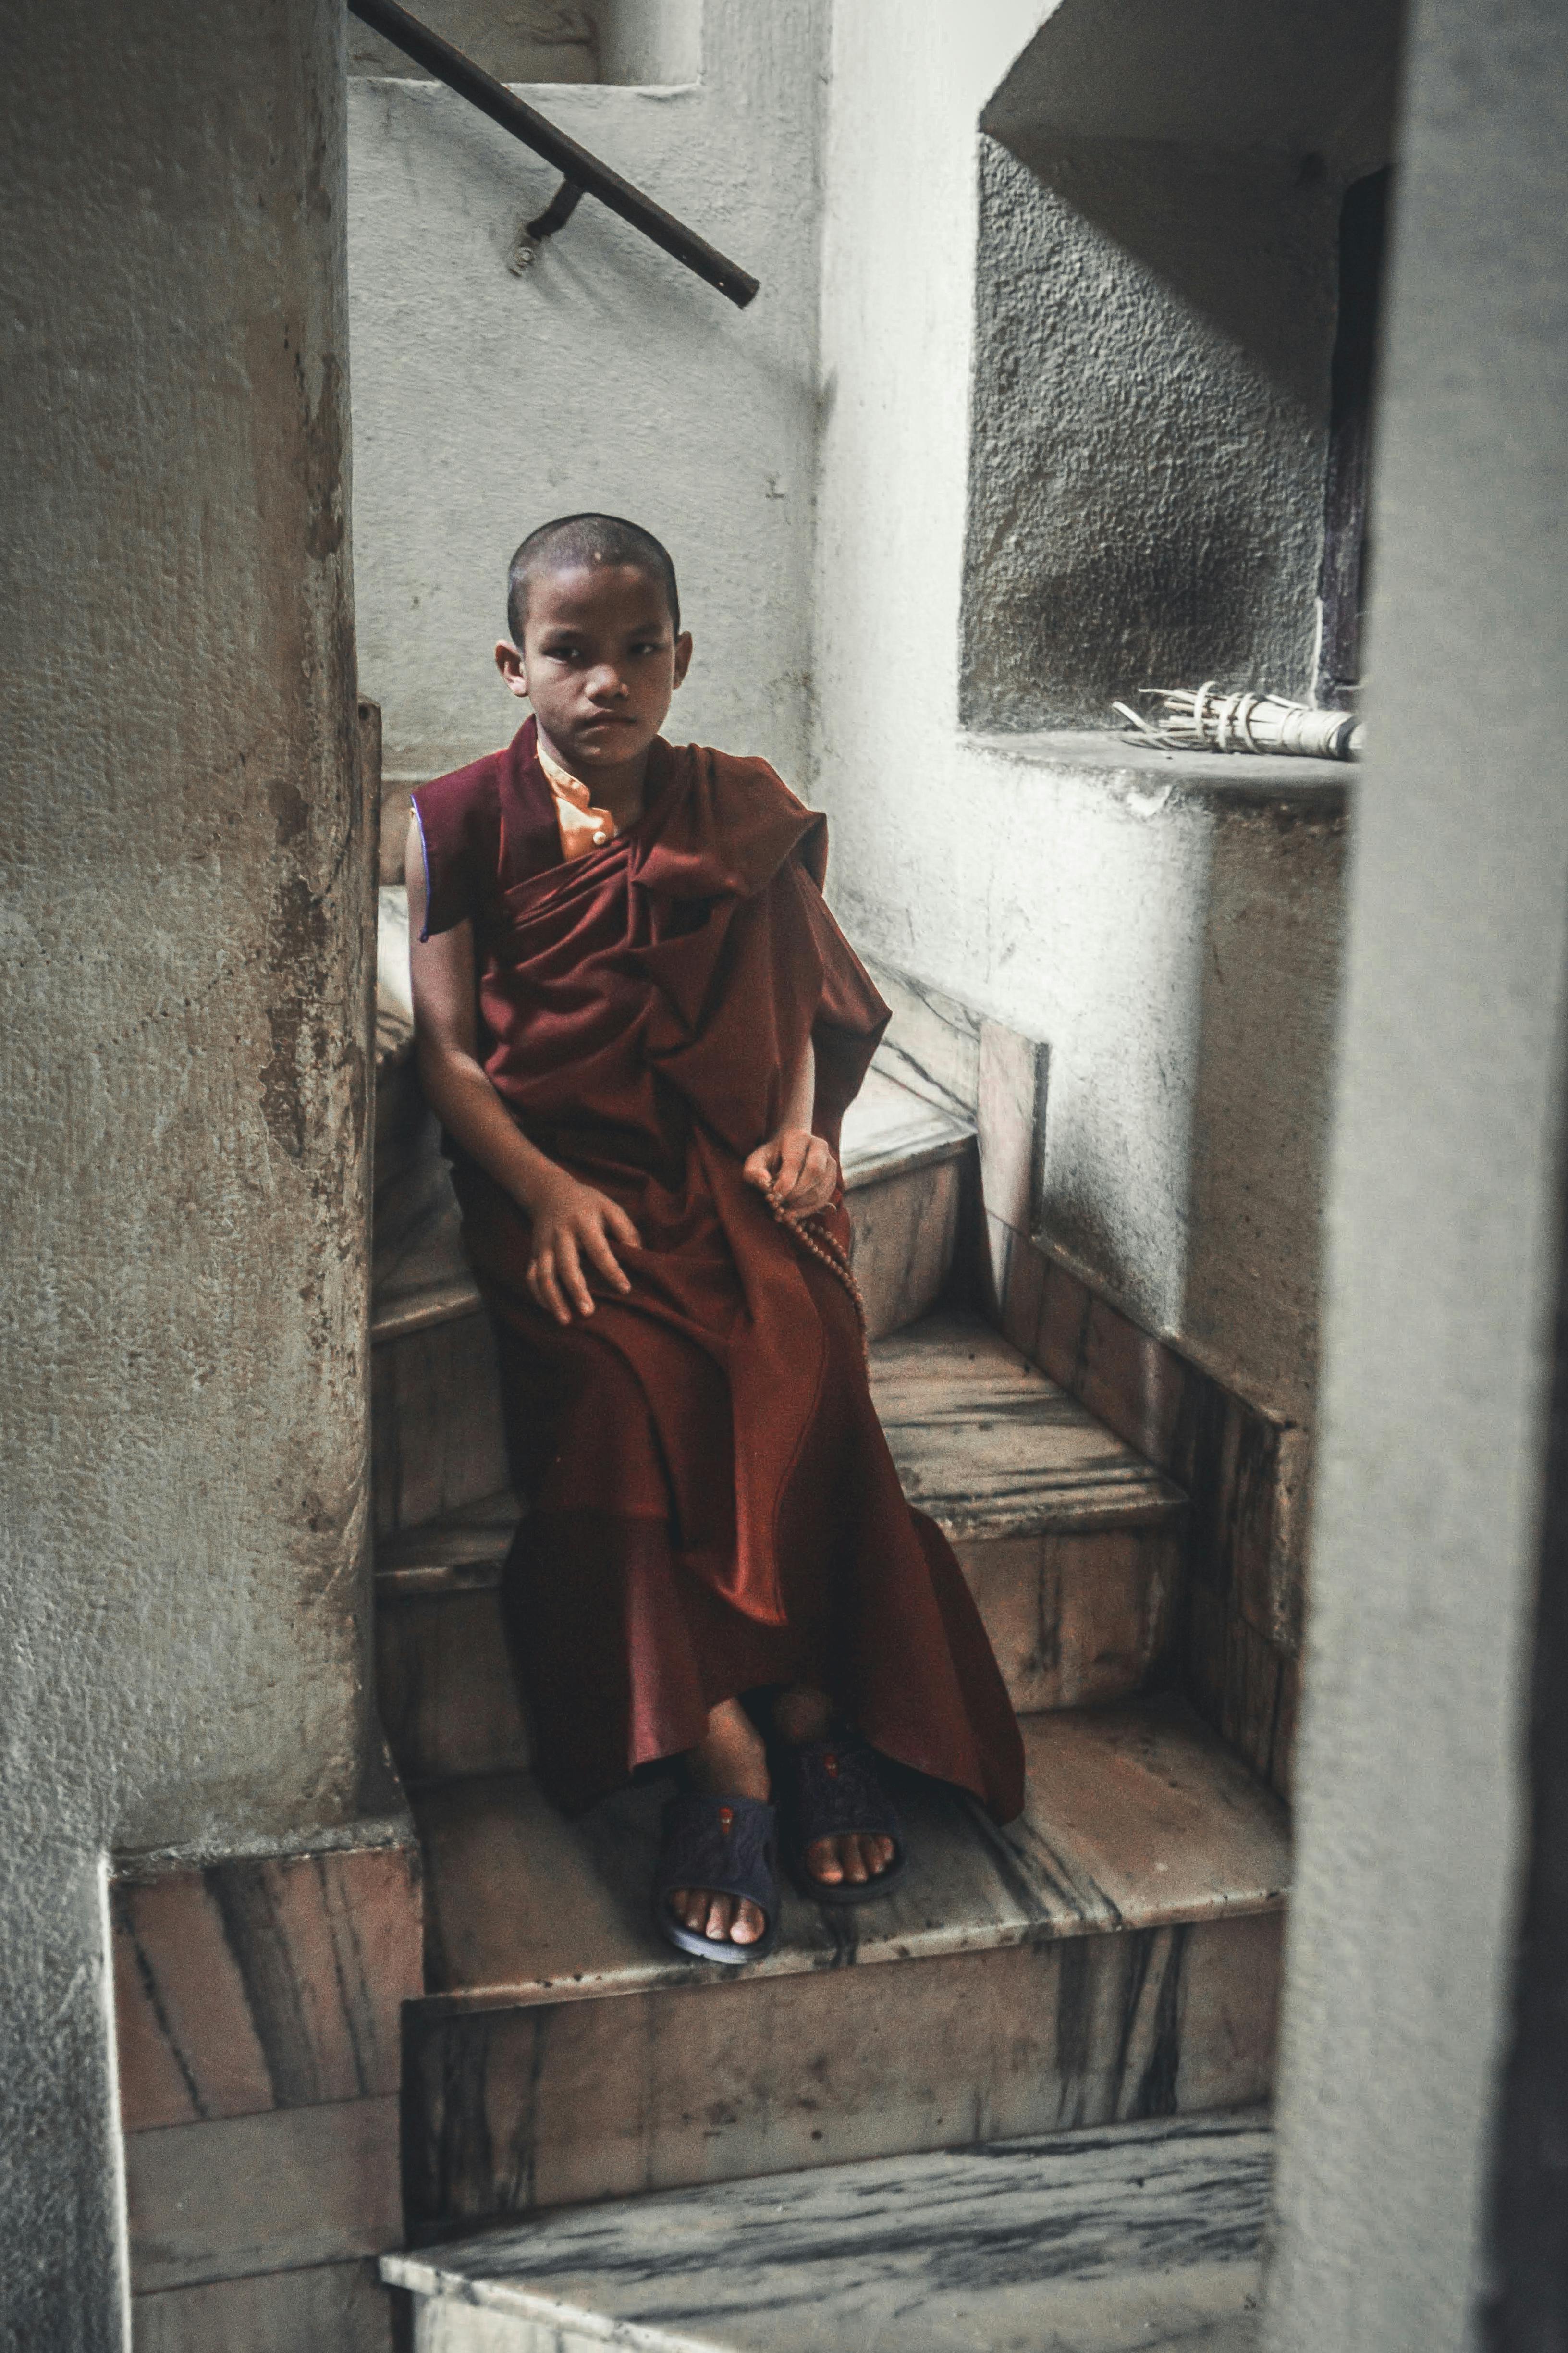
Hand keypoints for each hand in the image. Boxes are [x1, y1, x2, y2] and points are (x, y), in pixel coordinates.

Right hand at [520, 1168, 639, 1323]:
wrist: (548, 1190)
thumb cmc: (586, 1202)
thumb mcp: (609, 1206)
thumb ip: (625, 1229)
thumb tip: (639, 1254)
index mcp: (583, 1222)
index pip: (599, 1250)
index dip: (612, 1270)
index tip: (625, 1289)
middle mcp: (561, 1235)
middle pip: (566, 1265)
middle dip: (576, 1289)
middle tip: (588, 1312)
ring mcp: (544, 1245)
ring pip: (544, 1275)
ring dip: (553, 1299)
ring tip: (565, 1320)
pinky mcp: (535, 1253)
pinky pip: (532, 1276)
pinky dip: (538, 1295)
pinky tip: (549, 1310)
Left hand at [743, 1125, 838, 1217]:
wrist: (785, 1153)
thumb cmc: (769, 1158)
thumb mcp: (755, 1161)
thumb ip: (755, 1172)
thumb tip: (765, 1185)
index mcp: (799, 1138)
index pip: (796, 1162)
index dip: (786, 1182)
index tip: (774, 1197)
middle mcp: (819, 1147)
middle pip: (815, 1173)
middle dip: (796, 1194)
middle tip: (781, 1206)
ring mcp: (830, 1163)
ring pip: (822, 1187)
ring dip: (803, 1204)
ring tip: (785, 1213)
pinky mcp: (832, 1179)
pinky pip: (825, 1198)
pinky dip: (809, 1210)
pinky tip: (794, 1215)